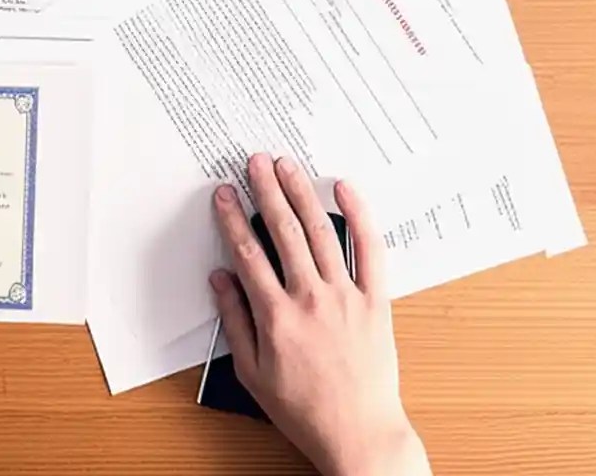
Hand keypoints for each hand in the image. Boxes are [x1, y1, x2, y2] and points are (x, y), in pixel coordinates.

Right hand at [209, 154, 429, 475]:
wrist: (358, 432)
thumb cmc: (303, 409)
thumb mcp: (252, 371)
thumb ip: (234, 321)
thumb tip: (220, 280)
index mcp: (276, 317)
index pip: (248, 254)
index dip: (232, 219)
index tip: (224, 194)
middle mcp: (310, 299)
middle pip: (282, 232)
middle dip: (266, 191)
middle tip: (255, 163)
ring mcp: (346, 296)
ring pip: (319, 232)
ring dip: (300, 194)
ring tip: (286, 166)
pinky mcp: (374, 300)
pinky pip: (369, 249)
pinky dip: (358, 215)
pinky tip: (345, 188)